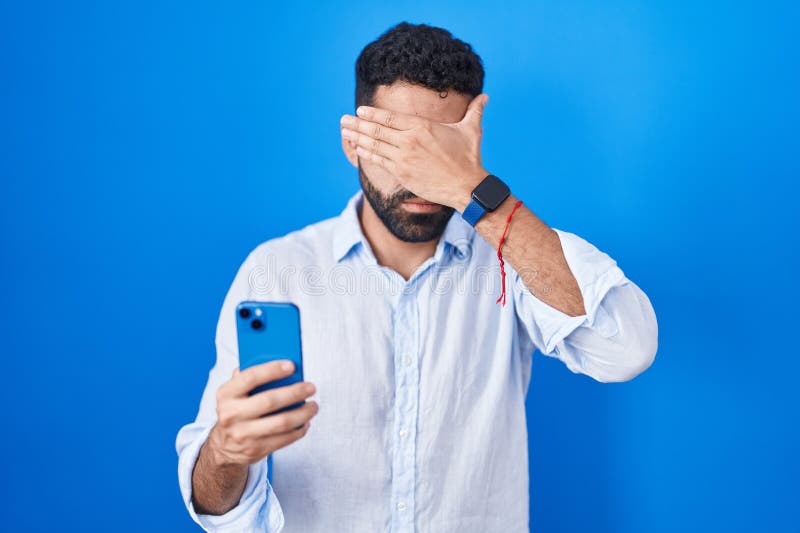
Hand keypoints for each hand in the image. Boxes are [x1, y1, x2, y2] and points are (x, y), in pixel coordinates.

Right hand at [207, 360, 318, 465]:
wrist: (224, 446)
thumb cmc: (236, 410)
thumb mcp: (234, 392)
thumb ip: (248, 376)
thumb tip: (276, 362)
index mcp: (226, 394)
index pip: (250, 377)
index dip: (272, 370)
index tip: (292, 366)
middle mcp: (232, 414)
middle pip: (270, 401)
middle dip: (295, 393)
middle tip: (310, 387)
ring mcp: (243, 434)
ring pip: (281, 422)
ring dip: (303, 413)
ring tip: (313, 406)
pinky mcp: (256, 449)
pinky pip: (284, 439)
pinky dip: (299, 430)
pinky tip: (305, 422)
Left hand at [340, 93, 490, 211]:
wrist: (466, 186)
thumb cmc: (469, 158)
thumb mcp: (471, 130)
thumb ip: (474, 110)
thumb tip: (485, 96)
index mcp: (422, 126)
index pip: (390, 117)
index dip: (372, 114)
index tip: (360, 111)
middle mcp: (410, 140)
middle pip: (377, 129)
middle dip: (357, 124)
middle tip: (343, 119)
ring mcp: (404, 157)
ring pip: (375, 144)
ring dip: (357, 137)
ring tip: (345, 132)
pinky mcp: (403, 173)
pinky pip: (380, 161)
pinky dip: (367, 154)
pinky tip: (358, 149)